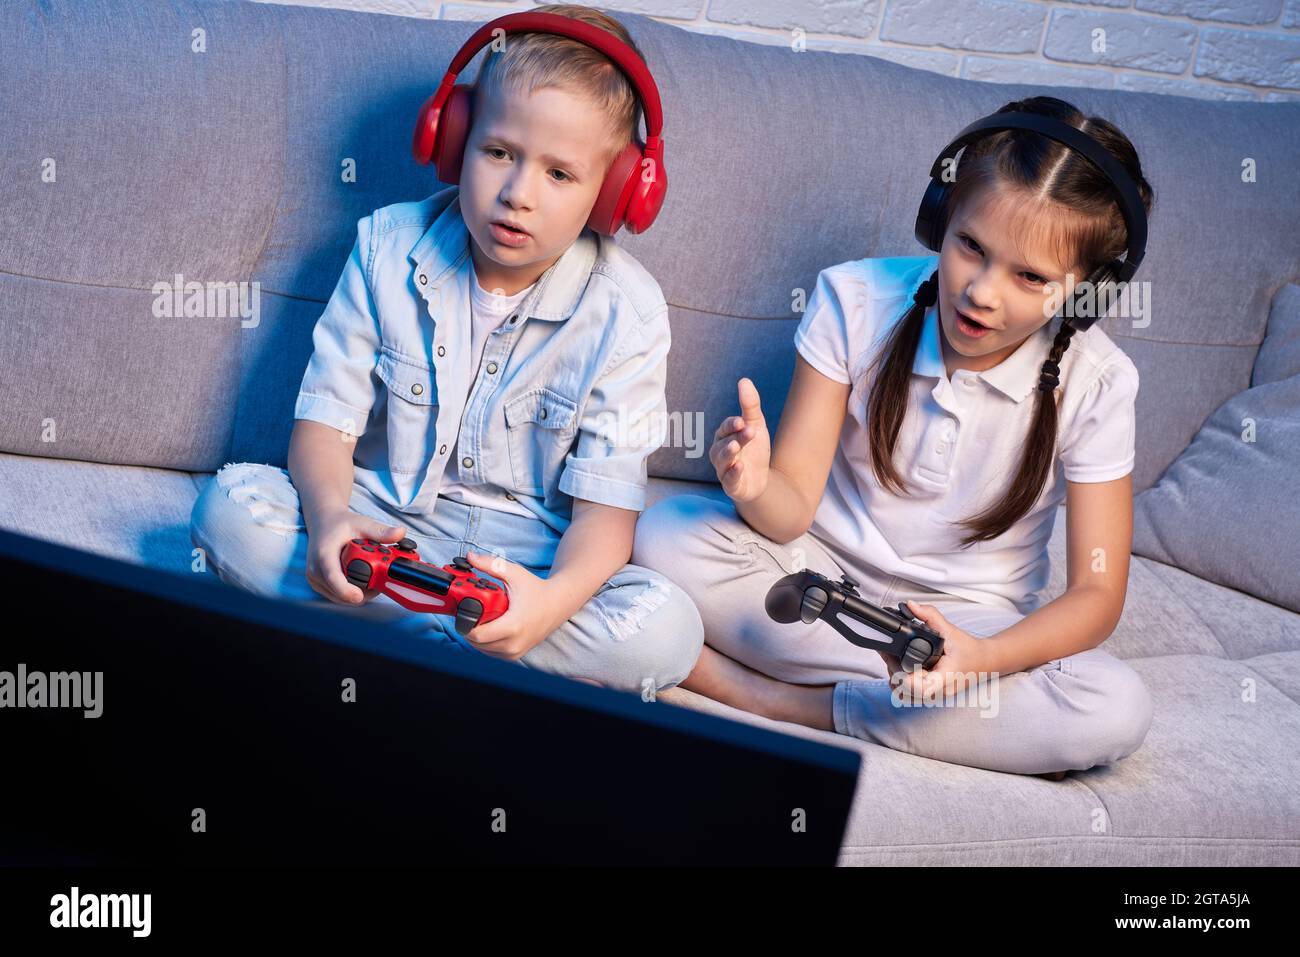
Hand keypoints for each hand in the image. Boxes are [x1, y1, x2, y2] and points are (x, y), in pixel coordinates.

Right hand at [306, 509, 407, 605]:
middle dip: (363, 590)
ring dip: (359, 592)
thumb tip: (400, 533)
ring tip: (372, 576)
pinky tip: (362, 580)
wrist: (323, 524)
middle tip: (380, 578)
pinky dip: (352, 591)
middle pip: (341, 593)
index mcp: (324, 554)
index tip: (360, 595)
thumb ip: (381, 531)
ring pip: (341, 598)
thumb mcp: (362, 523)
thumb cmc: (339, 524)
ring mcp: (315, 580)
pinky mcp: (319, 586)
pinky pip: (338, 597)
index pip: (333, 577)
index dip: (346, 590)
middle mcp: (315, 570)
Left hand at [459, 551, 561, 661]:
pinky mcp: (516, 655)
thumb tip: (470, 557)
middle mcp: (514, 643)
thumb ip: (491, 565)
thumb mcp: (514, 574)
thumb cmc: (537, 590)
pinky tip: (490, 627)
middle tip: (471, 612)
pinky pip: (492, 652)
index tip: (464, 610)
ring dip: (477, 636)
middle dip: (469, 627)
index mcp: (512, 626)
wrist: (559, 604)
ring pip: (483, 649)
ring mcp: (515, 652)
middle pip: (476, 643)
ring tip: (482, 618)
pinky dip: (486, 642)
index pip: (476, 634)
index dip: (465, 623)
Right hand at [709, 377, 770, 501]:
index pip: (725, 428)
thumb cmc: (754, 449)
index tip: (742, 421)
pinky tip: (740, 467)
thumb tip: (744, 380)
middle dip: (736, 437)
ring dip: (729, 453)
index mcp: (724, 436)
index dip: (732, 424)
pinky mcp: (731, 485)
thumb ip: (750, 405)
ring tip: (736, 447)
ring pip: (723, 460)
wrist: (761, 479)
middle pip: (725, 443)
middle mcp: (720, 452)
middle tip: (748, 430)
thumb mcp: (756, 425)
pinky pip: (729, 479)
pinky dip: (733, 473)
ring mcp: (724, 469)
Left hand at [883, 600, 992, 699]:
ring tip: (893, 658)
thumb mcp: (950, 630)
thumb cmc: (970, 650)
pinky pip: (909, 694)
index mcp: (946, 677)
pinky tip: (901, 666)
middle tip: (888, 652)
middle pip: (905, 689)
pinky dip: (901, 681)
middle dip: (893, 669)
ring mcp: (935, 696)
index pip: (922, 688)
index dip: (905, 680)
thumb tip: (910, 605)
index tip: (898, 664)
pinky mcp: (931, 696)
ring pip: (905, 694)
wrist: (984, 661)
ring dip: (895, 676)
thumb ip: (929, 616)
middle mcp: (940, 691)